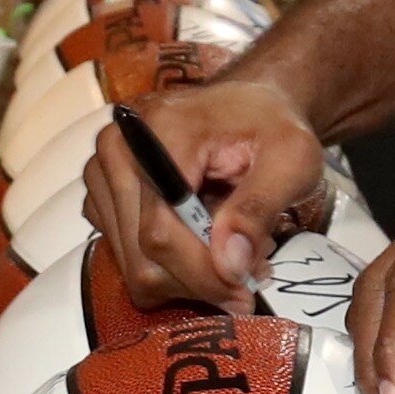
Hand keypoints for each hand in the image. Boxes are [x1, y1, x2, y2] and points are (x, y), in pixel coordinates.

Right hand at [80, 75, 326, 307]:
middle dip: (202, 279)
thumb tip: (230, 263)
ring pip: (135, 266)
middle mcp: (118, 148)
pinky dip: (170, 269)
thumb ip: (260, 208)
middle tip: (250, 270)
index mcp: (161, 129)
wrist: (247, 106)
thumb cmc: (271, 128)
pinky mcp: (101, 197)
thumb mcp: (292, 158)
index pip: (161, 229)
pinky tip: (203, 244)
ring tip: (232, 251)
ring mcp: (102, 174)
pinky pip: (128, 260)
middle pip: (143, 255)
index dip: (204, 272)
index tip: (247, 288)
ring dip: (188, 277)